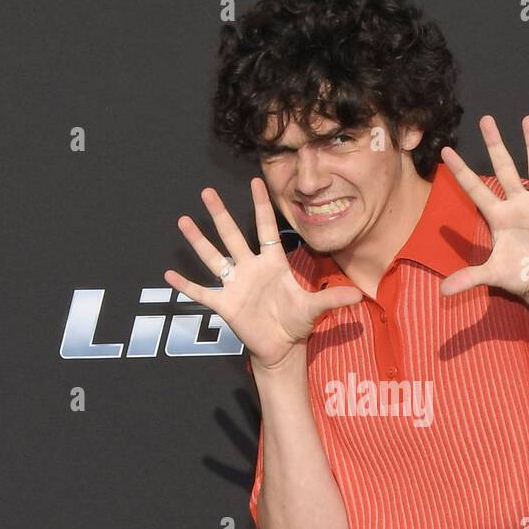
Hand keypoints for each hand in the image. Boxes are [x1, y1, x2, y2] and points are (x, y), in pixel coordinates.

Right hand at [162, 177, 363, 370]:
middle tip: (207, 191)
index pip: (265, 229)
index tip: (256, 181)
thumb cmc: (296, 323)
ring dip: (198, 240)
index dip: (261, 206)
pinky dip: (186, 286)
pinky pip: (203, 292)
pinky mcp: (225, 305)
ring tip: (184, 221)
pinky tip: (170, 273)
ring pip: (213, 257)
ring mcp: (235, 285)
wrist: (282, 347)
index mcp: (272, 263)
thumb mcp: (315, 308)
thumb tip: (359, 296)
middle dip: (220, 214)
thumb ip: (332, 299)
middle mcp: (250, 269)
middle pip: (233, 236)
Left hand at [438, 114, 528, 311]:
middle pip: (504, 168)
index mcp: (499, 216)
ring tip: (527, 120)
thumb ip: (469, 279)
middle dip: (495, 144)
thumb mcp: (492, 277)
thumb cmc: (520, 276)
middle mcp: (519, 205)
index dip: (461, 172)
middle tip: (486, 119)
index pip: (476, 189)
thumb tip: (442, 292)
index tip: (446, 152)